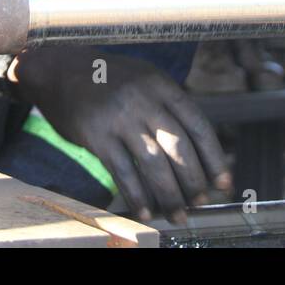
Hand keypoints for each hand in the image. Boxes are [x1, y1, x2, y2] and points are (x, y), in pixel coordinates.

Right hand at [12, 45, 230, 222]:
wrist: (61, 70)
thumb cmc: (109, 81)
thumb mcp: (144, 80)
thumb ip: (168, 108)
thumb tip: (199, 153)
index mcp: (161, 85)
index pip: (197, 124)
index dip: (213, 157)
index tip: (223, 182)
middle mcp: (143, 99)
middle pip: (178, 147)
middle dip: (193, 180)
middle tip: (199, 202)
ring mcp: (119, 117)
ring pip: (153, 164)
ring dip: (169, 195)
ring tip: (177, 215)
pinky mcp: (96, 135)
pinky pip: (122, 172)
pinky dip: (137, 197)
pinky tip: (145, 212)